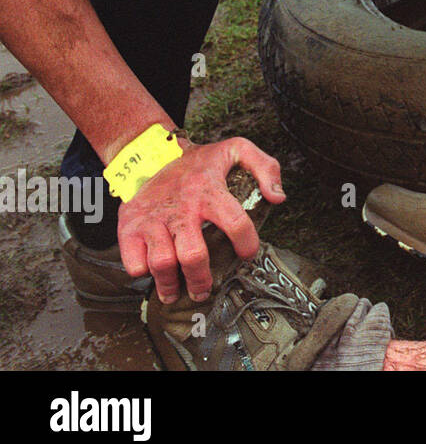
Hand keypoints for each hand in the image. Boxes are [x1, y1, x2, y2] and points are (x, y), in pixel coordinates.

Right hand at [117, 137, 285, 303]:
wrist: (150, 153)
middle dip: (201, 279)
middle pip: (192, 255)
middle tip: (204, 291)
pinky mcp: (129, 226)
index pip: (235, 222)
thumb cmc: (198, 160)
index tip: (248, 255)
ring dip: (170, 284)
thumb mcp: (237, 150)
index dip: (246, 243)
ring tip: (177, 293)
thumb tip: (277, 197)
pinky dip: (142, 271)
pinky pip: (133, 260)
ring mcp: (153, 219)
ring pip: (161, 262)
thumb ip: (266, 168)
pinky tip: (153, 273)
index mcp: (209, 190)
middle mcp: (181, 208)